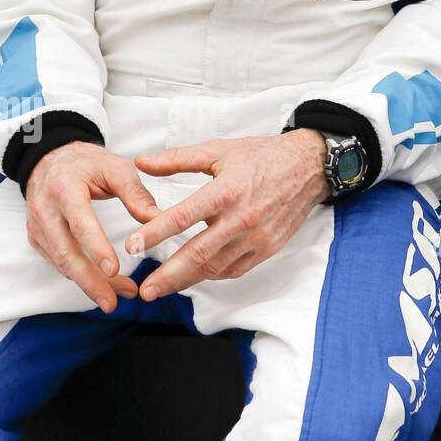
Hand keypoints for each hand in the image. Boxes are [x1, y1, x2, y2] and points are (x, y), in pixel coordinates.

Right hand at [25, 142, 160, 312]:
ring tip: (117, 297)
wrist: (51, 159)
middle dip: (90, 281)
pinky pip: (57, 263)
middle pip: (66, 253)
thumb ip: (136, 193)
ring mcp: (38, 228)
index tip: (114, 270)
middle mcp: (45, 211)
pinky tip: (100, 286)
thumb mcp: (115, 167)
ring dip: (88, 284)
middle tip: (114, 301)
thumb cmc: (87, 163)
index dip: (96, 249)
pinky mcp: (38, 239)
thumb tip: (158, 220)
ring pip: (61, 264)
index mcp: (65, 189)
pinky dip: (78, 277)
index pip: (80, 224)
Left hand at [127, 130, 328, 299]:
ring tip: (162, 289)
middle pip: (198, 253)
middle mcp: (242, 218)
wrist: (308, 166)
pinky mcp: (268, 248)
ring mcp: (257, 237)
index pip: (183, 217)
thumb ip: (178, 159)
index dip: (155, 233)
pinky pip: (235, 269)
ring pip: (215, 267)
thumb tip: (142, 162)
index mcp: (227, 191)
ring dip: (186, 281)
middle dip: (168, 275)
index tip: (132, 246)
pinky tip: (196, 276)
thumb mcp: (220, 150)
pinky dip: (212, 275)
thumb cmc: (263, 156)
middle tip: (144, 289)